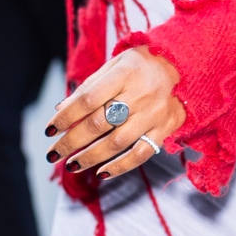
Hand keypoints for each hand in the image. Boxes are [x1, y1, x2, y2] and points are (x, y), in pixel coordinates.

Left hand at [45, 47, 184, 181]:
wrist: (186, 64)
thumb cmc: (144, 64)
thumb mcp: (116, 64)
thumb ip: (90, 85)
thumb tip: (61, 108)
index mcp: (125, 74)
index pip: (87, 100)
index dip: (65, 117)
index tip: (49, 130)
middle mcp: (141, 94)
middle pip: (99, 124)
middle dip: (71, 141)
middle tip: (54, 153)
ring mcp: (155, 113)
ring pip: (117, 142)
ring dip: (91, 157)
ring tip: (72, 165)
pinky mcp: (166, 127)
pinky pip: (141, 153)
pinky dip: (120, 166)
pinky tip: (102, 172)